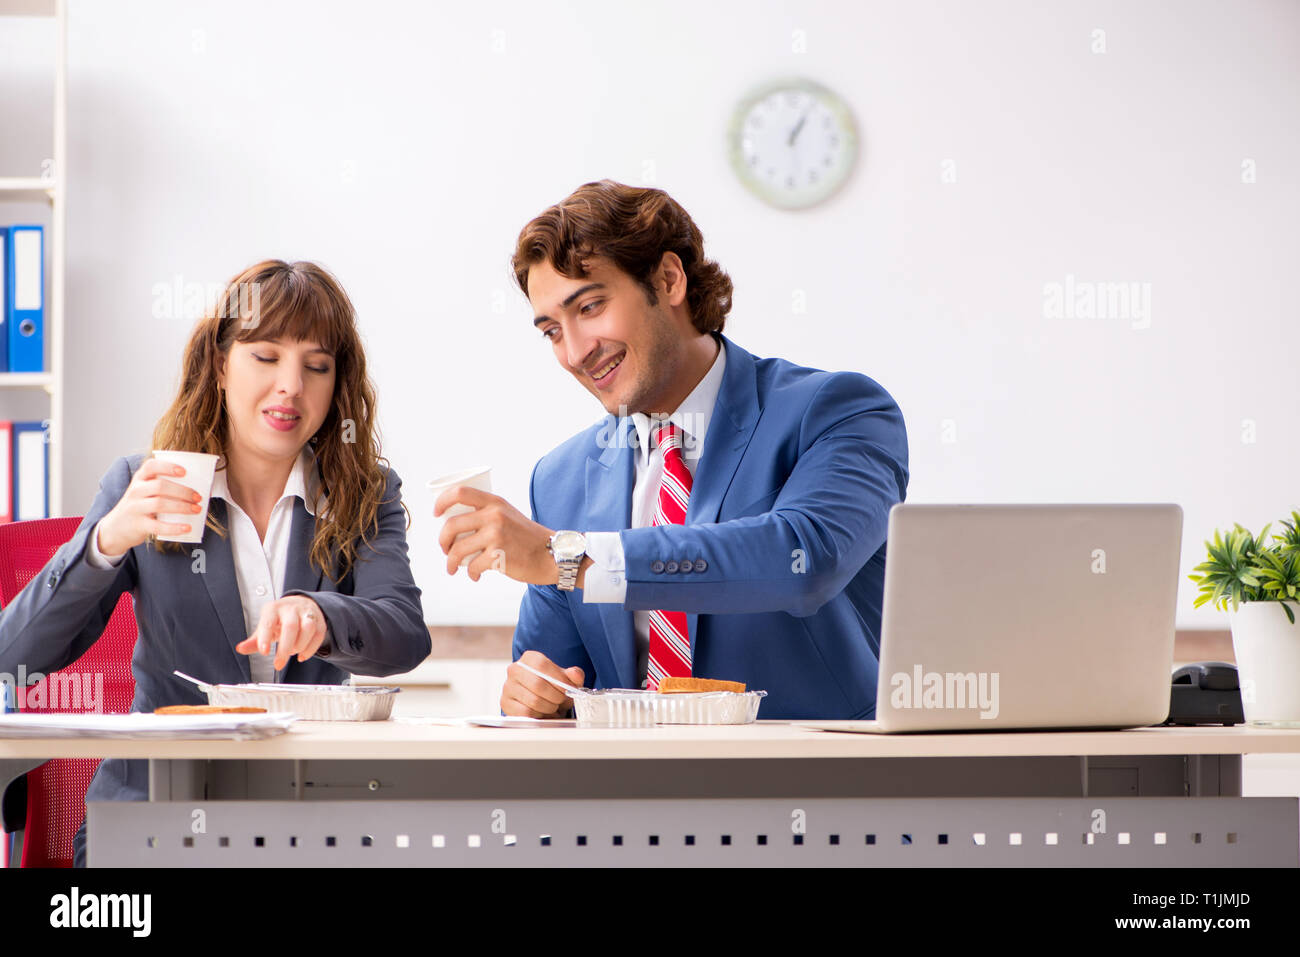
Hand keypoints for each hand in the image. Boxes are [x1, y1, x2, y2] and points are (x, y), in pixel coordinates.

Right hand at [96, 457, 201, 556]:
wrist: (115, 528)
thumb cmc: (138, 506)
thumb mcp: (143, 491)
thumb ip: (161, 486)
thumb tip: (196, 487)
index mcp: (139, 479)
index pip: (151, 466)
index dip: (168, 467)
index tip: (184, 472)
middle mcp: (135, 491)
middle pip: (160, 486)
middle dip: (183, 491)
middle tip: (198, 497)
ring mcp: (135, 508)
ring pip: (160, 504)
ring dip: (182, 507)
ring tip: (196, 509)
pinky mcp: (138, 525)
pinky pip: (158, 526)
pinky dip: (174, 527)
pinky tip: (187, 527)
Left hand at [235, 595, 328, 669]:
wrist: (299, 604)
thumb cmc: (279, 619)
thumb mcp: (265, 627)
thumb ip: (254, 640)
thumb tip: (240, 649)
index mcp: (274, 609)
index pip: (269, 622)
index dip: (265, 637)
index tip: (264, 652)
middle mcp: (291, 608)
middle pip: (290, 626)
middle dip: (285, 648)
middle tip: (279, 664)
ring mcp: (307, 613)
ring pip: (308, 628)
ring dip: (300, 645)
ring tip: (292, 653)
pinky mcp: (319, 620)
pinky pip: (319, 635)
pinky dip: (311, 649)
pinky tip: (302, 656)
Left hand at [434, 486, 560, 584]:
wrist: (553, 555)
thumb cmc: (528, 538)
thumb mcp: (509, 515)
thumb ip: (487, 514)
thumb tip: (457, 525)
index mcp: (495, 502)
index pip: (460, 492)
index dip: (442, 501)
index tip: (436, 514)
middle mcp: (494, 516)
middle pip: (451, 525)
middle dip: (442, 541)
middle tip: (445, 549)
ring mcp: (496, 535)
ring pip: (457, 549)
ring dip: (450, 562)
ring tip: (452, 567)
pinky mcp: (498, 556)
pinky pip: (472, 566)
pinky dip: (471, 574)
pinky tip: (475, 576)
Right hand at [500, 650, 584, 717]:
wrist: (538, 698)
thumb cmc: (552, 686)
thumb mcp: (565, 678)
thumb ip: (573, 675)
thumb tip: (575, 675)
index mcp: (530, 658)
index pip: (542, 665)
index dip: (558, 679)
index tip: (568, 689)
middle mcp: (515, 670)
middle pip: (538, 685)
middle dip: (556, 696)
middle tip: (562, 701)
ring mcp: (508, 687)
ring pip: (533, 701)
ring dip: (549, 708)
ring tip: (553, 707)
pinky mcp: (505, 703)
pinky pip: (526, 713)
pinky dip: (539, 716)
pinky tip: (543, 713)